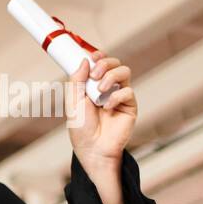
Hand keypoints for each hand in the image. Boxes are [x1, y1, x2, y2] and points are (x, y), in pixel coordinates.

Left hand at [67, 50, 136, 173]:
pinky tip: (107, 107)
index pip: (100, 64)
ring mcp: (119, 96)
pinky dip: (117, 96)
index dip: (99, 56)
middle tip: (95, 75)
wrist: (92, 148)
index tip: (94, 55)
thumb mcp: (73, 102)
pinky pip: (128, 91)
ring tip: (101, 90)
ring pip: (124, 72)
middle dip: (105, 64)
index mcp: (92, 86)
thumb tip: (85, 60)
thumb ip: (76, 80)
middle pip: (114, 63)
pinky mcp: (130, 106)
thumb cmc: (81, 128)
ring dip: (111, 76)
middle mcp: (107, 88)